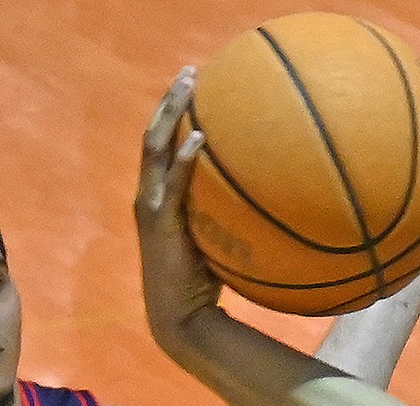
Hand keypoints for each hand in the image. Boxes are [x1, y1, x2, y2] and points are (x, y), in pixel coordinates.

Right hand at [134, 67, 221, 348]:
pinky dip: (184, 159)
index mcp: (157, 198)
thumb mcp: (217, 242)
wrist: (182, 320)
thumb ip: (229, 216)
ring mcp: (150, 207)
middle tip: (189, 71)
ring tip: (189, 87)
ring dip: (171, 115)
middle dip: (170, 101)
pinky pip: (172, 184)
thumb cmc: (203, 285)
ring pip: (154, 148)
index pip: (160, 145)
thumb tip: (270, 199)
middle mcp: (148, 196)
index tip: (193, 86)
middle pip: (153, 135)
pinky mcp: (160, 223)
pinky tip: (201, 139)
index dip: (172, 114)